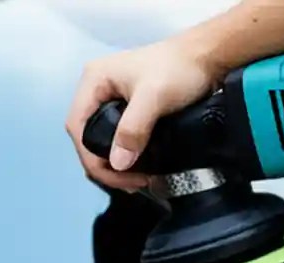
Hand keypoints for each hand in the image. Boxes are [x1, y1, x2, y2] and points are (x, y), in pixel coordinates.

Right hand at [65, 35, 224, 191]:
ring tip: (137, 180)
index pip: (77, 126)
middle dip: (104, 165)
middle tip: (130, 183)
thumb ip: (133, 129)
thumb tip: (118, 164)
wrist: (206, 57)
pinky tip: (139, 168)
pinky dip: (125, 155)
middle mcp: (98, 89)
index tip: (115, 176)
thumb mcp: (154, 98)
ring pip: (102, 139)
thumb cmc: (179, 70)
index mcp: (94, 80)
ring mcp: (112, 98)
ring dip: (115, 164)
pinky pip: (117, 136)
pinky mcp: (129, 108)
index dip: (90, 157)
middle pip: (86, 136)